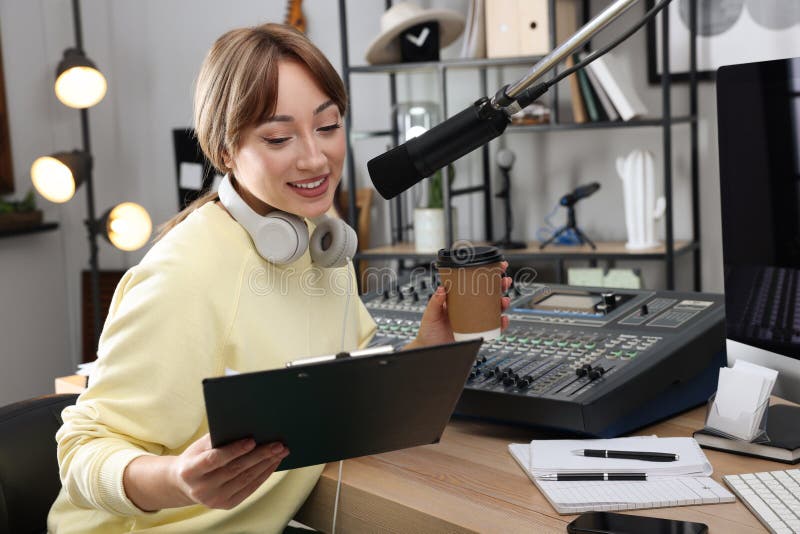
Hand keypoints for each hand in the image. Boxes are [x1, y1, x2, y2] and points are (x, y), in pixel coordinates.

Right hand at [170, 434, 288, 509]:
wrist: (185, 484)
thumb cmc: (196, 457)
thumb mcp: (199, 446)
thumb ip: (218, 437)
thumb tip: (245, 426)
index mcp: (190, 471)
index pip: (214, 459)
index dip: (234, 450)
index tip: (252, 440)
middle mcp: (201, 488)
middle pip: (235, 469)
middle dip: (259, 456)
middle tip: (277, 444)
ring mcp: (214, 499)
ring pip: (246, 479)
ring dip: (266, 464)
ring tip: (280, 452)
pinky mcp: (227, 505)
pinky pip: (249, 488)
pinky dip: (264, 475)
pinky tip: (273, 463)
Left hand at [409, 261, 512, 348]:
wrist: (430, 349)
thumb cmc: (429, 330)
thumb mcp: (430, 313)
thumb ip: (435, 302)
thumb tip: (442, 289)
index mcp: (459, 299)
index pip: (475, 283)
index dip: (487, 274)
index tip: (498, 266)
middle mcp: (469, 308)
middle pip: (489, 294)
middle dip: (501, 286)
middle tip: (505, 281)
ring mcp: (475, 320)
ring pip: (494, 309)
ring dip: (503, 303)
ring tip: (504, 301)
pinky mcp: (478, 332)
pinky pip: (494, 327)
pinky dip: (501, 323)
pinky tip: (503, 319)